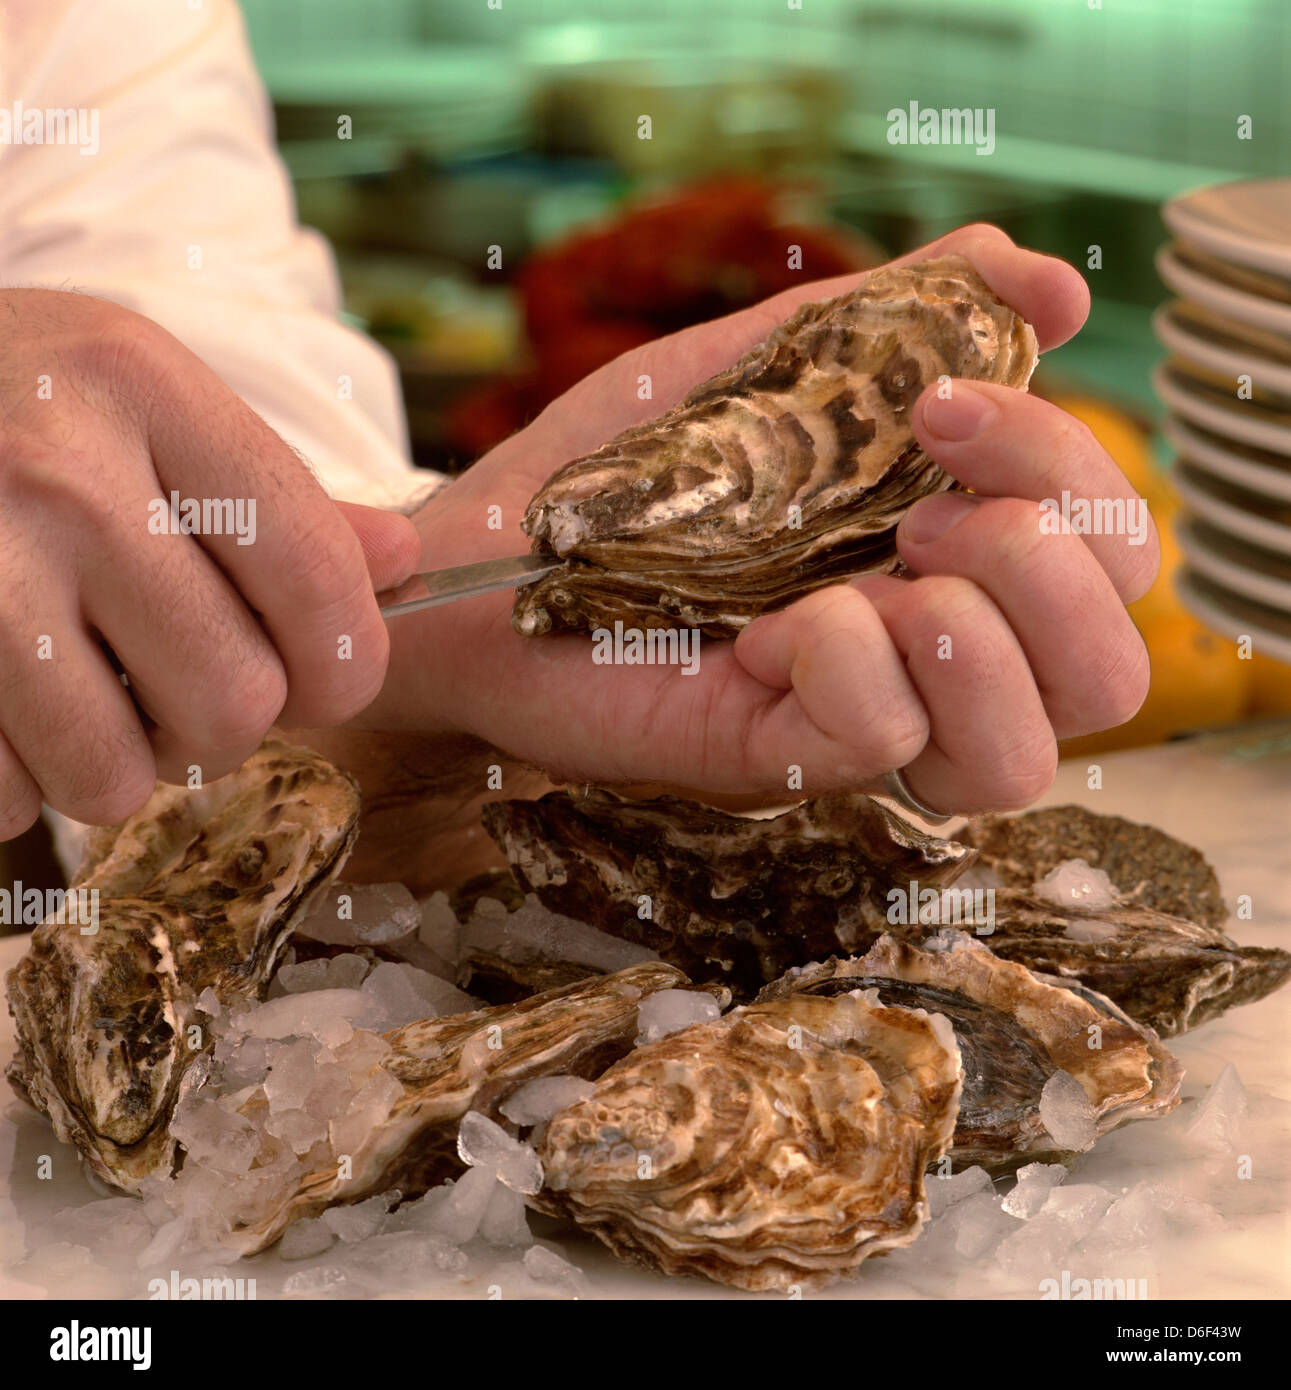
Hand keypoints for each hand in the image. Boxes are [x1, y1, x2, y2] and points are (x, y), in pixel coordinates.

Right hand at [0, 290, 419, 837]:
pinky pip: (8, 798)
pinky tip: (2, 706)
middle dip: (220, 725)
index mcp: (148, 392)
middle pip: (235, 699)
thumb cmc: (9, 403)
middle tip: (173, 688)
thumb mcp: (139, 400)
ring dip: (114, 765)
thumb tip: (401, 561)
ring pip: (116, 775)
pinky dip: (17, 780)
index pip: (318, 579)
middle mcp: (60, 474)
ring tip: (79, 696)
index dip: (344, 665)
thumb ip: (275, 494)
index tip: (321, 680)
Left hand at [362, 224, 1155, 815]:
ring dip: (974, 633)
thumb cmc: (620, 472)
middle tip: (920, 505)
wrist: (475, 554)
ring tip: (870, 575)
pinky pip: (879, 742)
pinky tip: (760, 625)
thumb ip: (900, 320)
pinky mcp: (771, 762)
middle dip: (1048, 554)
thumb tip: (1045, 280)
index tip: (943, 408)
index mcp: (942, 564)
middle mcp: (923, 660)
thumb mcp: (767, 366)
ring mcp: (853, 724)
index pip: (1114, 557)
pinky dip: (838, 657)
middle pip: (1112, 671)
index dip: (1075, 471)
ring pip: (1025, 754)